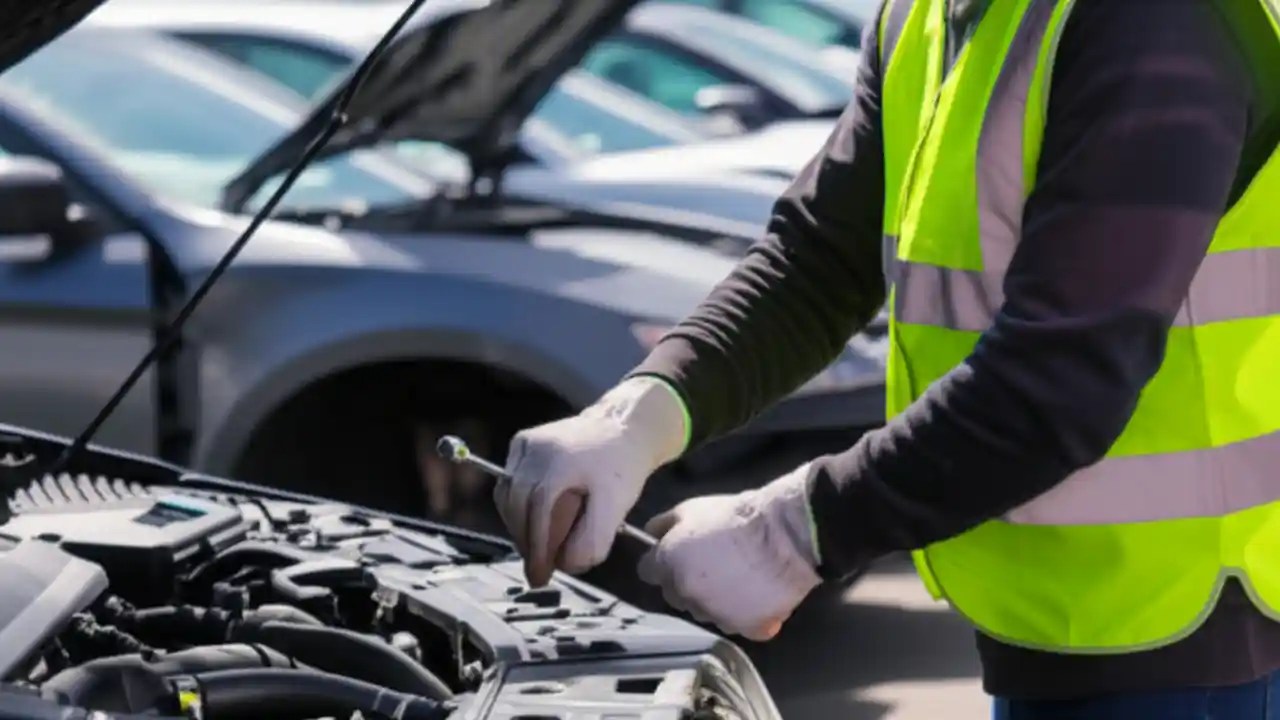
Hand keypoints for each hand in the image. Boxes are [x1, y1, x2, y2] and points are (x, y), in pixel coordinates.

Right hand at [495, 377, 686, 586]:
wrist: (623, 427)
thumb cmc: (622, 467)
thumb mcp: (617, 506)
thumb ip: (593, 539)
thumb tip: (566, 565)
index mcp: (558, 462)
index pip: (536, 513)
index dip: (536, 548)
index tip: (540, 576)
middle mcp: (535, 448)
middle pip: (517, 506)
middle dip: (526, 542)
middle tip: (539, 569)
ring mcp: (525, 443)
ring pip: (508, 495)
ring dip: (519, 526)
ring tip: (538, 548)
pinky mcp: (522, 442)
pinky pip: (509, 482)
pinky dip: (518, 506)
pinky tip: (535, 521)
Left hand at [637, 463, 821, 640]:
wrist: (784, 534)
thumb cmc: (736, 516)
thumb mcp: (693, 507)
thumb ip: (664, 524)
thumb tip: (650, 533)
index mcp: (668, 563)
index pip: (647, 572)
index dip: (660, 564)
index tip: (675, 557)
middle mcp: (687, 594)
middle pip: (676, 595)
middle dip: (687, 583)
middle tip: (714, 565)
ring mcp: (716, 614)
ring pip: (707, 612)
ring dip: (716, 601)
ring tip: (741, 578)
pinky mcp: (746, 628)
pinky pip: (739, 625)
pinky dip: (747, 616)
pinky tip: (758, 596)